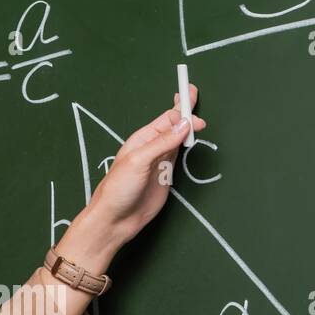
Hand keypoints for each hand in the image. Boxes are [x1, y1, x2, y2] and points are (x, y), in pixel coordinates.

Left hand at [87, 83, 206, 246]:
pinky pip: (179, 155)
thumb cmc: (118, 189)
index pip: (166, 118)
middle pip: (174, 125)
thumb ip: (162, 144)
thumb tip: (184, 125)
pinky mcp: (166, 175)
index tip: (193, 95)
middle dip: (186, 113)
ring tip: (199, 117)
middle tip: (198, 98)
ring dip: (189, 128)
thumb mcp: (138, 162)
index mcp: (141, 139)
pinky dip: (187, 146)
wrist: (116, 219)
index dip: (180, 108)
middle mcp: (151, 148)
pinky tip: (192, 139)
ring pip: (178, 139)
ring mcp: (160, 161)